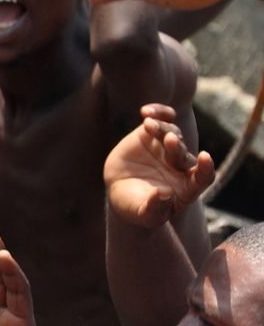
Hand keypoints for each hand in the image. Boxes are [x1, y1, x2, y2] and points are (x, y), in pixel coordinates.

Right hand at [102, 104, 213, 228]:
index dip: (205, 169)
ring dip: (164, 129)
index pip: (203, 177)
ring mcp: (168, 148)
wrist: (119, 190)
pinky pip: (163, 119)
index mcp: (187, 187)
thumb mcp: (144, 214)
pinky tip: (146, 111)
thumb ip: (154, 208)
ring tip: (149, 126)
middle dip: (178, 147)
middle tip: (169, 140)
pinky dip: (158, 112)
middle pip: (185, 154)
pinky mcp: (153, 135)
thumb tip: (163, 194)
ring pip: (173, 134)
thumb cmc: (136, 207)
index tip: (205, 158)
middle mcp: (181, 165)